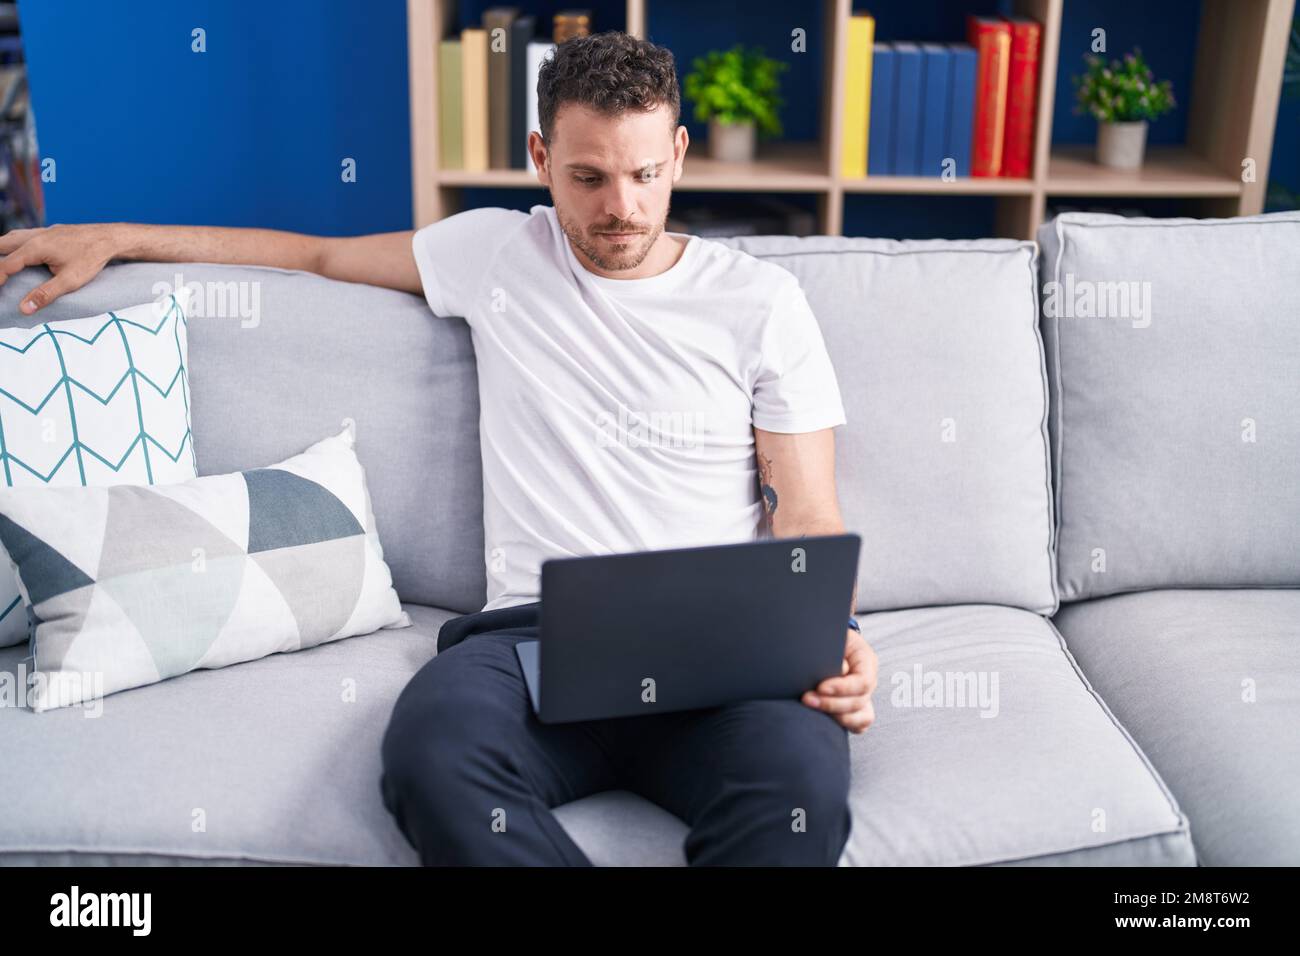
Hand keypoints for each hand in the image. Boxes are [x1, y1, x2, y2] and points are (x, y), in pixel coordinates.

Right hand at [0, 223, 120, 313]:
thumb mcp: (70, 280)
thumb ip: (46, 294)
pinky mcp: (48, 232)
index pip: (6, 264)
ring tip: (2, 265)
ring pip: (11, 238)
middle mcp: (34, 236)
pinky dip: (13, 244)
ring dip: (2, 249)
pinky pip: (23, 235)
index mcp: (35, 248)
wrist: (109, 237)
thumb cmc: (91, 258)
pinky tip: (16, 251)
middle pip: (2, 245)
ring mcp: (41, 232)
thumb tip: (24, 308)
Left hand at [802, 628, 877, 733]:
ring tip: (812, 709)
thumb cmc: (825, 637)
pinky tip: (822, 718)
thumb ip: (834, 652)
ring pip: (862, 717)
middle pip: (860, 701)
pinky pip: (857, 725)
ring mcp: (863, 695)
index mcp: (866, 659)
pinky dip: (842, 724)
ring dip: (837, 717)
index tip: (820, 687)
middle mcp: (868, 678)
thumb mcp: (829, 638)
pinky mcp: (854, 707)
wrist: (822, 641)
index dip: (843, 688)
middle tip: (807, 699)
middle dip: (832, 704)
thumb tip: (841, 670)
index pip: (863, 681)